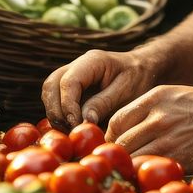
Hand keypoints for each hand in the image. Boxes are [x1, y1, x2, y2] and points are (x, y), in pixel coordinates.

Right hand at [41, 48, 160, 128]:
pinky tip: (69, 128)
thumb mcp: (127, 91)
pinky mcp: (70, 88)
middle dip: (56, 110)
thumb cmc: (138, 79)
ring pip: (49, 92)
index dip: (68, 105)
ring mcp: (71, 75)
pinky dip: (58, 114)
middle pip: (51, 85)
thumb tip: (84, 121)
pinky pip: (55, 99)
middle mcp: (77, 65)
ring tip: (69, 131)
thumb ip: (104, 103)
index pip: (69, 81)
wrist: (143, 70)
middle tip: (69, 130)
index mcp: (92, 61)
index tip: (76, 124)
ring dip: (55, 113)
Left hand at [107, 85, 192, 173]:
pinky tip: (151, 175)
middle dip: (117, 155)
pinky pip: (151, 170)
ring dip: (130, 167)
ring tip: (133, 171)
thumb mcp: (175, 96)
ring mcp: (168, 139)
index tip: (115, 145)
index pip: (117, 120)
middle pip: (120, 141)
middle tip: (120, 163)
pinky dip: (146, 175)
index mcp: (155, 97)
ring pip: (132, 158)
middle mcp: (157, 117)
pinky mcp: (178, 158)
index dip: (111, 136)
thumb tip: (124, 129)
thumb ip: (149, 109)